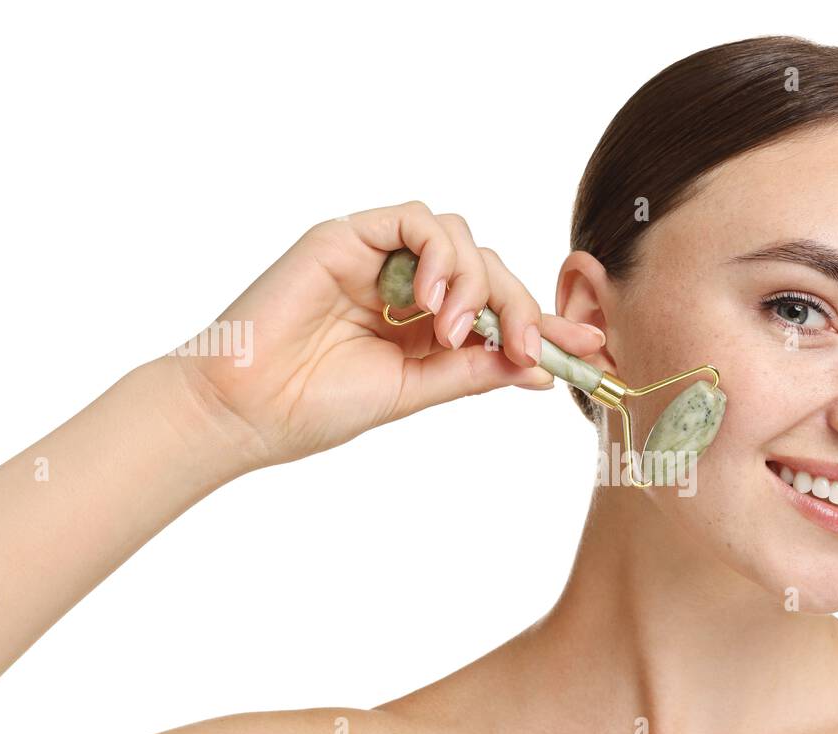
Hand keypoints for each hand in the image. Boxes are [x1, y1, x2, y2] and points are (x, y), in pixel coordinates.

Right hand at [170, 200, 607, 470]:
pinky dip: (437, 255)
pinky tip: (429, 303)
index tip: (591, 346)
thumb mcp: (415, 391)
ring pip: (460, 239)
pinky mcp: (348, 235)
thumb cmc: (317, 407)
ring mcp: (379, 259)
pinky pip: (415, 220)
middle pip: (489, 269)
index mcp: (425, 327)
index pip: (499, 309)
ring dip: (474, 284)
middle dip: (521, 306)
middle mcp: (408, 287)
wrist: (246, 409)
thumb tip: (540, 370)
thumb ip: (474, 372)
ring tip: (452, 333)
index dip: (547, 322)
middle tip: (527, 349)